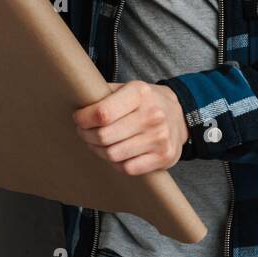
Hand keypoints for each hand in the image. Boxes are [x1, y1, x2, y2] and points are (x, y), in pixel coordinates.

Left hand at [72, 81, 187, 174]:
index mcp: (140, 93)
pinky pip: (127, 168)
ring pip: (113, 154)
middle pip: (104, 136)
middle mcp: (152, 115)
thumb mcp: (129, 88)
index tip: (79, 119)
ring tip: (97, 143)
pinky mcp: (163, 157)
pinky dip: (116, 163)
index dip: (83, 119)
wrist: (180, 116)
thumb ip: (105, 93)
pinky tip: (116, 153)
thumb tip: (77, 99)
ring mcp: (159, 138)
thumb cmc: (146, 102)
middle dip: (86, 136)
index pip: (102, 113)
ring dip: (99, 151)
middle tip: (84, 132)